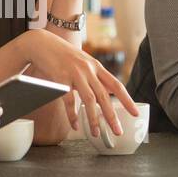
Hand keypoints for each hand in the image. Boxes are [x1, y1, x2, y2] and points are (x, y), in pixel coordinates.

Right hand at [19, 29, 139, 136]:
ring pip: (89, 100)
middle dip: (112, 116)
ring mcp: (75, 74)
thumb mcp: (83, 62)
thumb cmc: (62, 54)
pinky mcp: (61, 78)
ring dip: (93, 119)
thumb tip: (107, 92)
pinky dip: (72, 115)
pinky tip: (75, 125)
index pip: (116, 85)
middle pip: (104, 96)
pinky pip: (69, 101)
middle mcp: (88, 70)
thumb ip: (94, 76)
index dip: (127, 100)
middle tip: (118, 131)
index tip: (135, 113)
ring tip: (96, 133)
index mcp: (96, 66)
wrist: (42, 43)